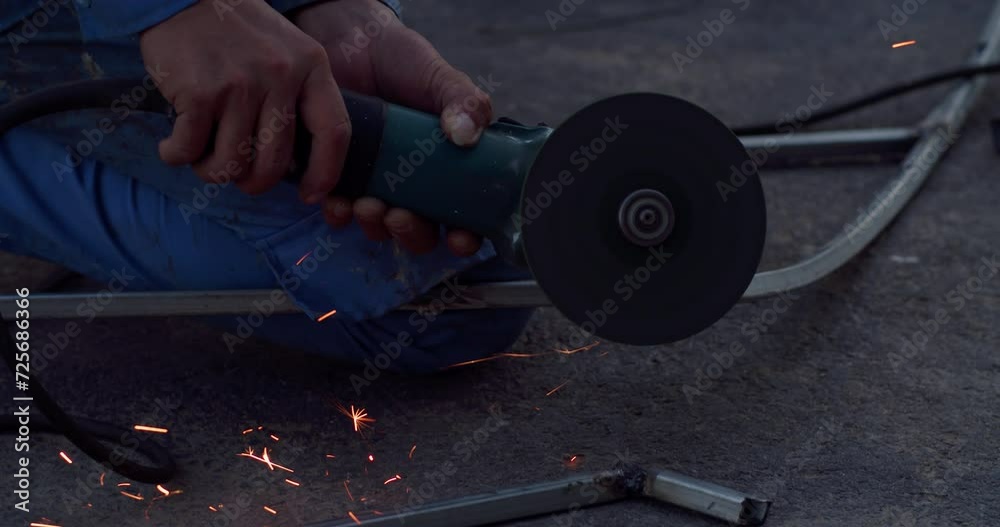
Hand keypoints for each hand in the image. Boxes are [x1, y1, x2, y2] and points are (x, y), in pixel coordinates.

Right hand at [140, 0, 350, 203]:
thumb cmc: (238, 32)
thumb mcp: (288, 51)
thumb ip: (300, 97)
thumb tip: (298, 165)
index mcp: (311, 66)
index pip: (334, 132)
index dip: (325, 174)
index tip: (309, 194)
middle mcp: (280, 76)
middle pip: (275, 163)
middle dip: (254, 183)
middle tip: (240, 177)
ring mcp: (239, 84)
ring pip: (232, 164)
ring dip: (213, 172)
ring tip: (203, 158)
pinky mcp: (199, 92)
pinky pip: (190, 150)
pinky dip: (177, 156)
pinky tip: (173, 145)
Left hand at [290, 0, 490, 256]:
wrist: (351, 44)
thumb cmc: (405, 62)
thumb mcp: (440, 79)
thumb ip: (464, 101)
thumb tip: (466, 136)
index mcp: (448, 170)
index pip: (466, 218)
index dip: (465, 237)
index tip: (458, 236)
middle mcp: (416, 186)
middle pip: (422, 235)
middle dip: (412, 234)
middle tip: (399, 216)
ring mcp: (378, 185)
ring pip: (381, 229)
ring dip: (375, 228)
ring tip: (367, 205)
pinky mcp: (341, 178)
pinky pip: (341, 211)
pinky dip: (340, 214)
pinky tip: (337, 201)